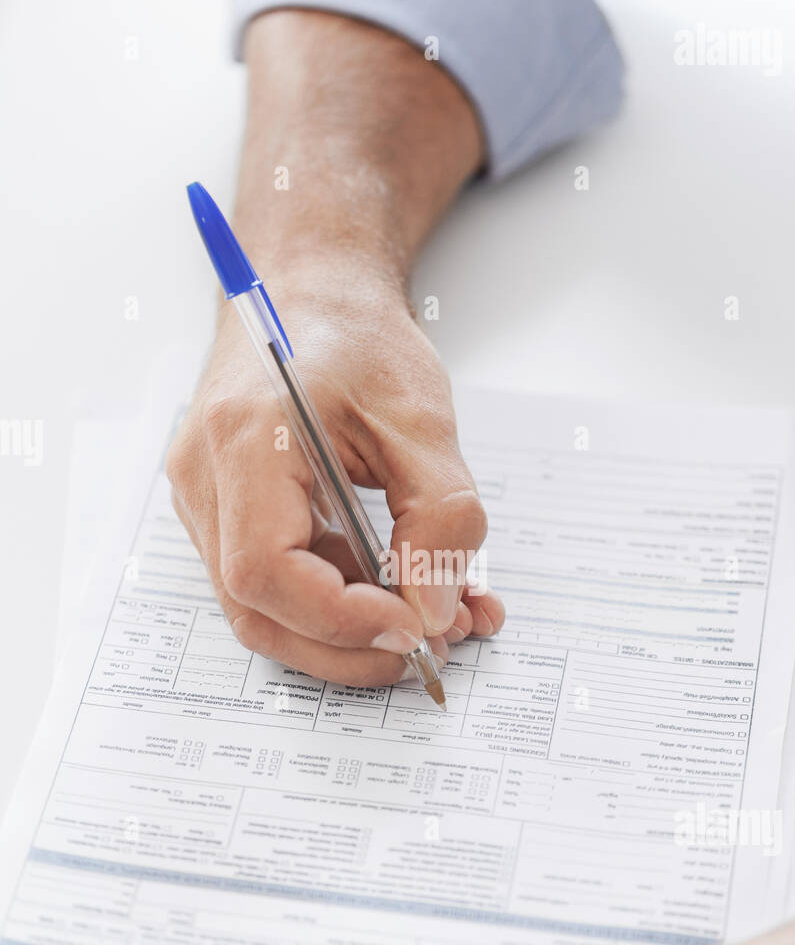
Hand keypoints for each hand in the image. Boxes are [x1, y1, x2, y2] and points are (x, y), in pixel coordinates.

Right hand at [167, 277, 504, 686]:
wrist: (311, 296)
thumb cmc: (358, 339)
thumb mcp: (424, 422)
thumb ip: (439, 521)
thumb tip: (435, 615)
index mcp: (244, 437)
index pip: (264, 569)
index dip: (339, 618)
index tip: (413, 629)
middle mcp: (206, 478)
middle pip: (257, 610)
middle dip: (348, 647)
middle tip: (431, 648)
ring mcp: (208, 502)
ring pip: (267, 610)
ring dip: (351, 634)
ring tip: (433, 619)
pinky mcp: (229, 517)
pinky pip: (279, 584)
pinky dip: (342, 604)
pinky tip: (402, 592)